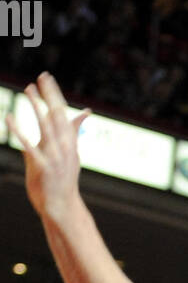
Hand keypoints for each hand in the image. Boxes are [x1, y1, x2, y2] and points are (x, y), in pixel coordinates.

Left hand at [6, 74, 89, 219]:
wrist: (63, 206)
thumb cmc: (63, 179)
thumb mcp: (71, 153)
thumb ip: (73, 131)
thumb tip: (84, 113)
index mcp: (70, 141)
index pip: (63, 112)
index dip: (55, 94)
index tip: (47, 78)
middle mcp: (65, 146)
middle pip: (57, 114)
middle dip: (49, 94)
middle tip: (42, 76)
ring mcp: (55, 156)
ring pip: (45, 125)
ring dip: (36, 106)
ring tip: (28, 89)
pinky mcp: (43, 166)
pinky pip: (28, 144)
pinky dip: (18, 130)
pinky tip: (9, 117)